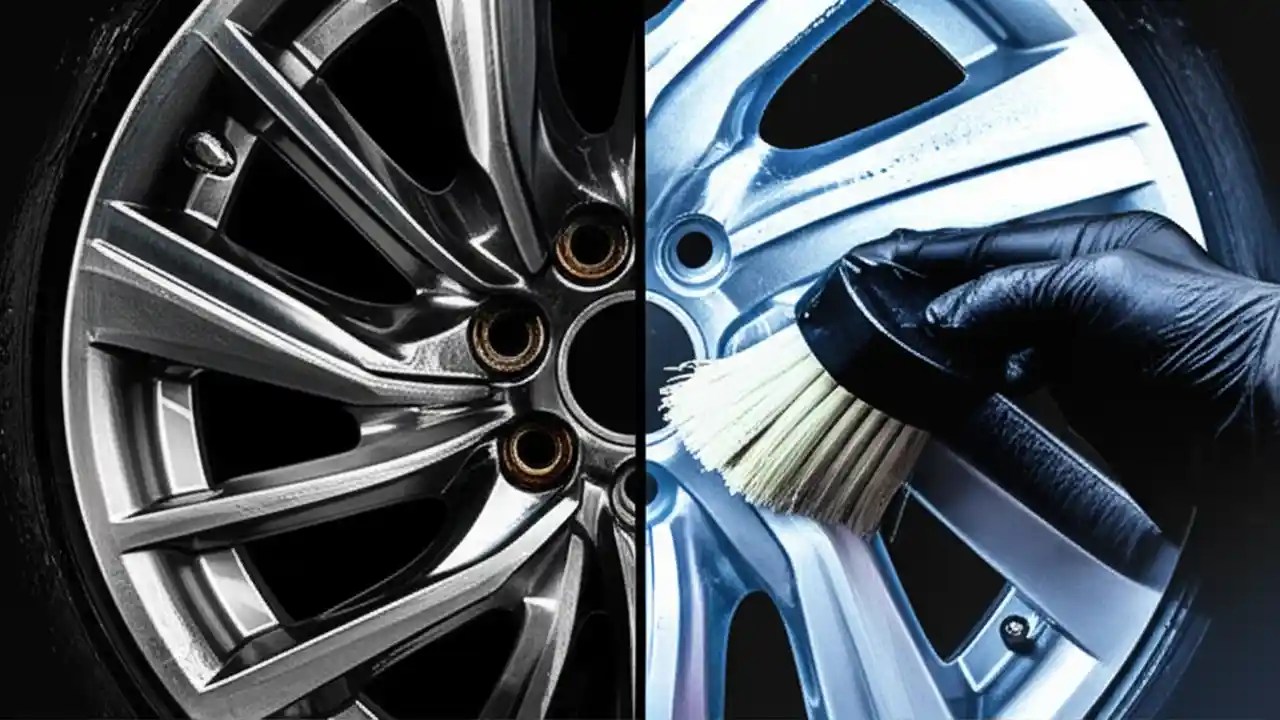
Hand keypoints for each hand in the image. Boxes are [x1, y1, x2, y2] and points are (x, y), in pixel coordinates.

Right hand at [859, 212, 1279, 505]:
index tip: (889, 256)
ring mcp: (1086, 345)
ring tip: (918, 341)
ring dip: (958, 340)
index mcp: (1098, 245)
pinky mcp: (1086, 396)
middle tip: (888, 298)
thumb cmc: (1220, 336)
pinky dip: (985, 379)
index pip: (997, 242)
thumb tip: (953, 310)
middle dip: (939, 292)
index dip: (937, 250)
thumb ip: (1018, 290)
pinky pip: (1015, 380)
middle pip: (991, 286)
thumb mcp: (1106, 285)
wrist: (1261, 419)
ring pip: (998, 335)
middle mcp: (1090, 292)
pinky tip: (969, 381)